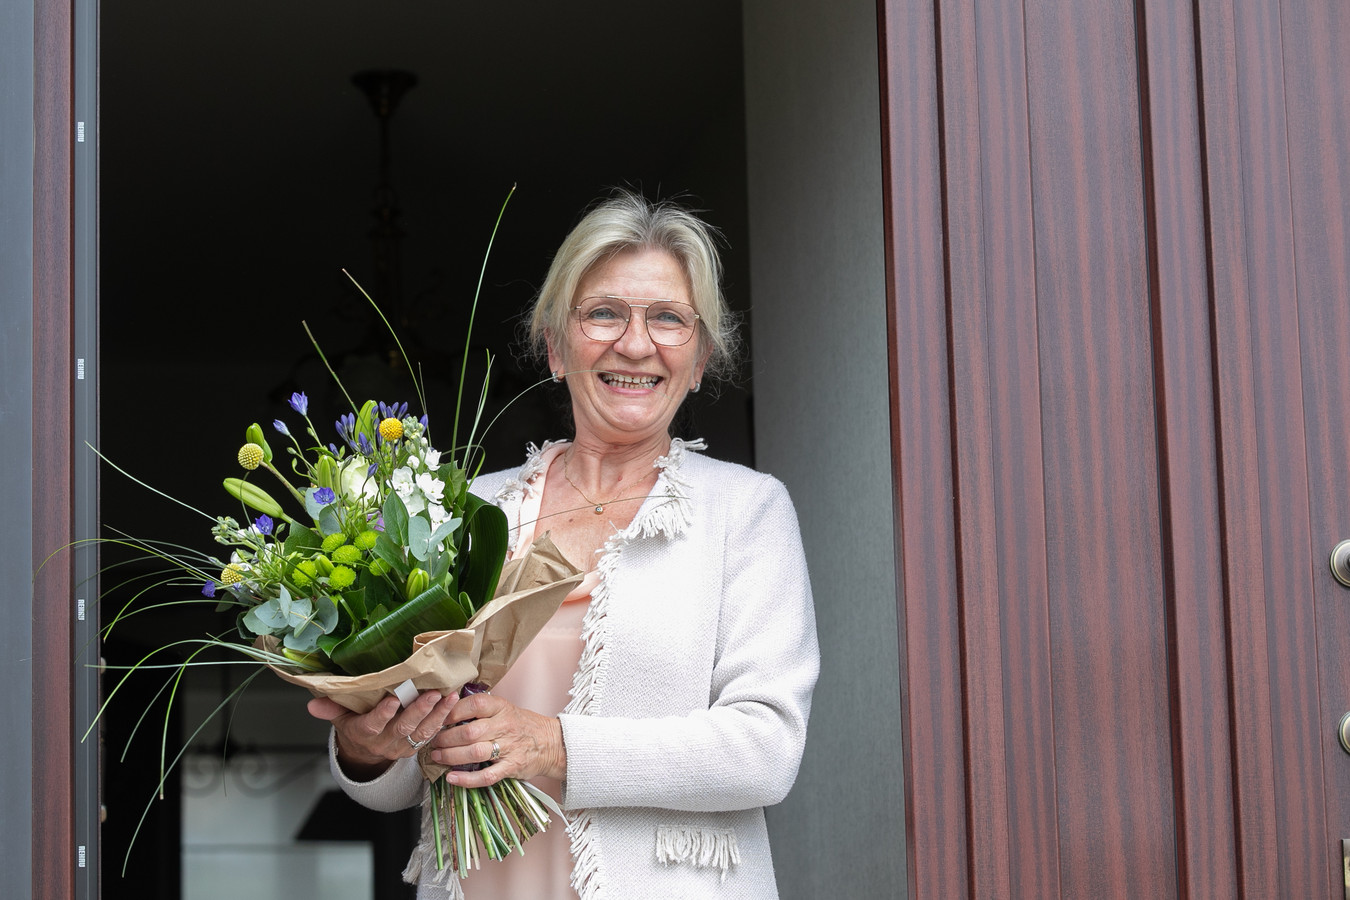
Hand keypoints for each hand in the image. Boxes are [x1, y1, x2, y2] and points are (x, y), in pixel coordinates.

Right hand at [307, 689, 457, 780]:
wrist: (365, 754)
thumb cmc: (354, 725)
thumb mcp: (339, 717)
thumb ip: (330, 709)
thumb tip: (312, 704)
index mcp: (364, 734)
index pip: (373, 725)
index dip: (382, 714)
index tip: (392, 700)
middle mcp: (384, 743)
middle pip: (402, 728)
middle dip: (418, 711)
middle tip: (432, 694)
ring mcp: (401, 746)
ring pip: (421, 733)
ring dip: (437, 715)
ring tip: (450, 697)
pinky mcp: (414, 747)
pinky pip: (430, 735)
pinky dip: (443, 720)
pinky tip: (453, 705)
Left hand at [429, 692, 566, 787]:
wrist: (552, 742)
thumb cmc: (522, 725)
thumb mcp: (505, 709)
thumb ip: (481, 710)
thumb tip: (447, 711)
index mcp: (501, 707)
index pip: (473, 705)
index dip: (451, 712)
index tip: (437, 718)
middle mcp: (505, 725)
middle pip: (469, 732)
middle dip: (445, 738)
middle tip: (432, 742)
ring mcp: (509, 747)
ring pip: (475, 753)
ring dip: (451, 756)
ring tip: (437, 757)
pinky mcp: (511, 767)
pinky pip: (486, 776)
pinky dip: (467, 779)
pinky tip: (452, 778)